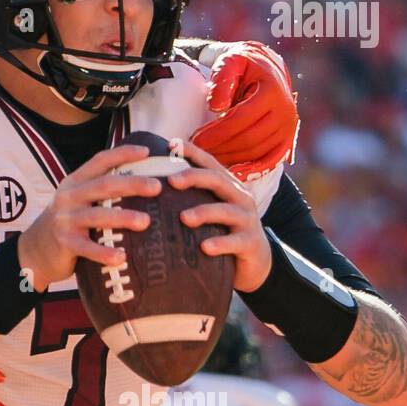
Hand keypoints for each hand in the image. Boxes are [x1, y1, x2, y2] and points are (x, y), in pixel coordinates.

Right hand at [17, 144, 161, 291]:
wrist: (35, 250)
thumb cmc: (67, 222)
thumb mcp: (75, 199)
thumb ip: (98, 189)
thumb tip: (140, 179)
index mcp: (74, 182)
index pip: (100, 161)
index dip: (123, 154)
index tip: (147, 152)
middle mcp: (69, 197)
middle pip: (104, 185)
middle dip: (133, 184)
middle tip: (157, 187)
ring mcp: (66, 220)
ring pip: (98, 216)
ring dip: (124, 217)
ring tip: (146, 221)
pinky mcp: (65, 243)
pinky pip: (88, 248)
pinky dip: (105, 253)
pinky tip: (122, 256)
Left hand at [167, 139, 272, 292]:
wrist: (255, 260)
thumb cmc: (223, 230)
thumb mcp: (209, 210)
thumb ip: (189, 198)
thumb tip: (151, 186)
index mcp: (227, 186)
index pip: (210, 163)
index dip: (192, 152)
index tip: (171, 144)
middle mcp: (239, 197)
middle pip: (217, 180)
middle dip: (194, 177)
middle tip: (171, 181)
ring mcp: (247, 219)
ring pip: (226, 210)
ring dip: (204, 212)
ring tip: (184, 218)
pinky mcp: (251, 242)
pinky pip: (235, 242)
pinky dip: (220, 243)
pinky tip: (205, 248)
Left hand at [191, 41, 299, 181]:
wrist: (265, 68)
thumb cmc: (243, 65)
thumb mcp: (230, 62)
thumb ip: (222, 79)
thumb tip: (216, 106)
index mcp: (272, 92)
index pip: (241, 118)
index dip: (217, 132)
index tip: (195, 139)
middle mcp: (285, 112)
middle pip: (249, 139)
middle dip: (220, 148)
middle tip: (196, 153)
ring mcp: (288, 128)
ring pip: (257, 152)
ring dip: (231, 159)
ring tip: (206, 160)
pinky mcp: (287, 140)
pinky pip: (269, 160)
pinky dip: (252, 170)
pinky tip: (232, 174)